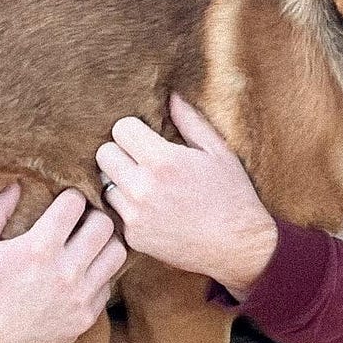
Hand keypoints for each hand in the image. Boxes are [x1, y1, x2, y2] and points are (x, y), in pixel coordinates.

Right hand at [0, 185, 126, 342]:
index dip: (69, 198)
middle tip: (78, 222)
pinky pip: (109, 284)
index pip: (76, 203)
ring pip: (117, 253)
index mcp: (38, 249)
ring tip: (86, 244)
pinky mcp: (86, 318)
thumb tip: (15, 184)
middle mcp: (66, 272)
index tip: (63, 203)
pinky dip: (99, 274)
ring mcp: (80, 298)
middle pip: (105, 224)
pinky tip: (80, 273)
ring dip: (104, 244)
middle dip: (92, 216)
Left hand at [96, 93, 277, 299]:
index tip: (147, 138)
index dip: (134, 130)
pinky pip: (114, 211)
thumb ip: (190, 121)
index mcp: (163, 161)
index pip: (120, 129)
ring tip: (144, 184)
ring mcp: (135, 215)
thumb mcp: (218, 152)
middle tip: (141, 159)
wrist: (238, 247)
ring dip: (119, 180)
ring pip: (104, 184)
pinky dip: (126, 207)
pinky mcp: (133, 237)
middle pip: (104, 154)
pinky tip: (149, 208)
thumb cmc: (233, 195)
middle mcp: (142, 188)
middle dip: (120, 152)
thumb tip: (171, 95)